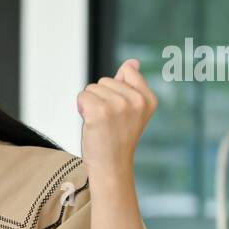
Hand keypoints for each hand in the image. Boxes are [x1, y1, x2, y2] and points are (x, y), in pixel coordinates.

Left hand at [76, 58, 157, 182]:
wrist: (111, 166)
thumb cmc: (118, 139)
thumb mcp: (132, 110)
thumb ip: (131, 84)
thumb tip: (132, 62)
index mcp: (148, 99)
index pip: (127, 71)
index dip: (115, 90)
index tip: (119, 112)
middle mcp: (136, 101)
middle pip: (104, 80)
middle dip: (100, 98)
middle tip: (108, 122)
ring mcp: (119, 105)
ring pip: (91, 88)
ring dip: (90, 105)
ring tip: (100, 124)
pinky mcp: (100, 111)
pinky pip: (82, 96)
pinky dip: (81, 109)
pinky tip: (91, 124)